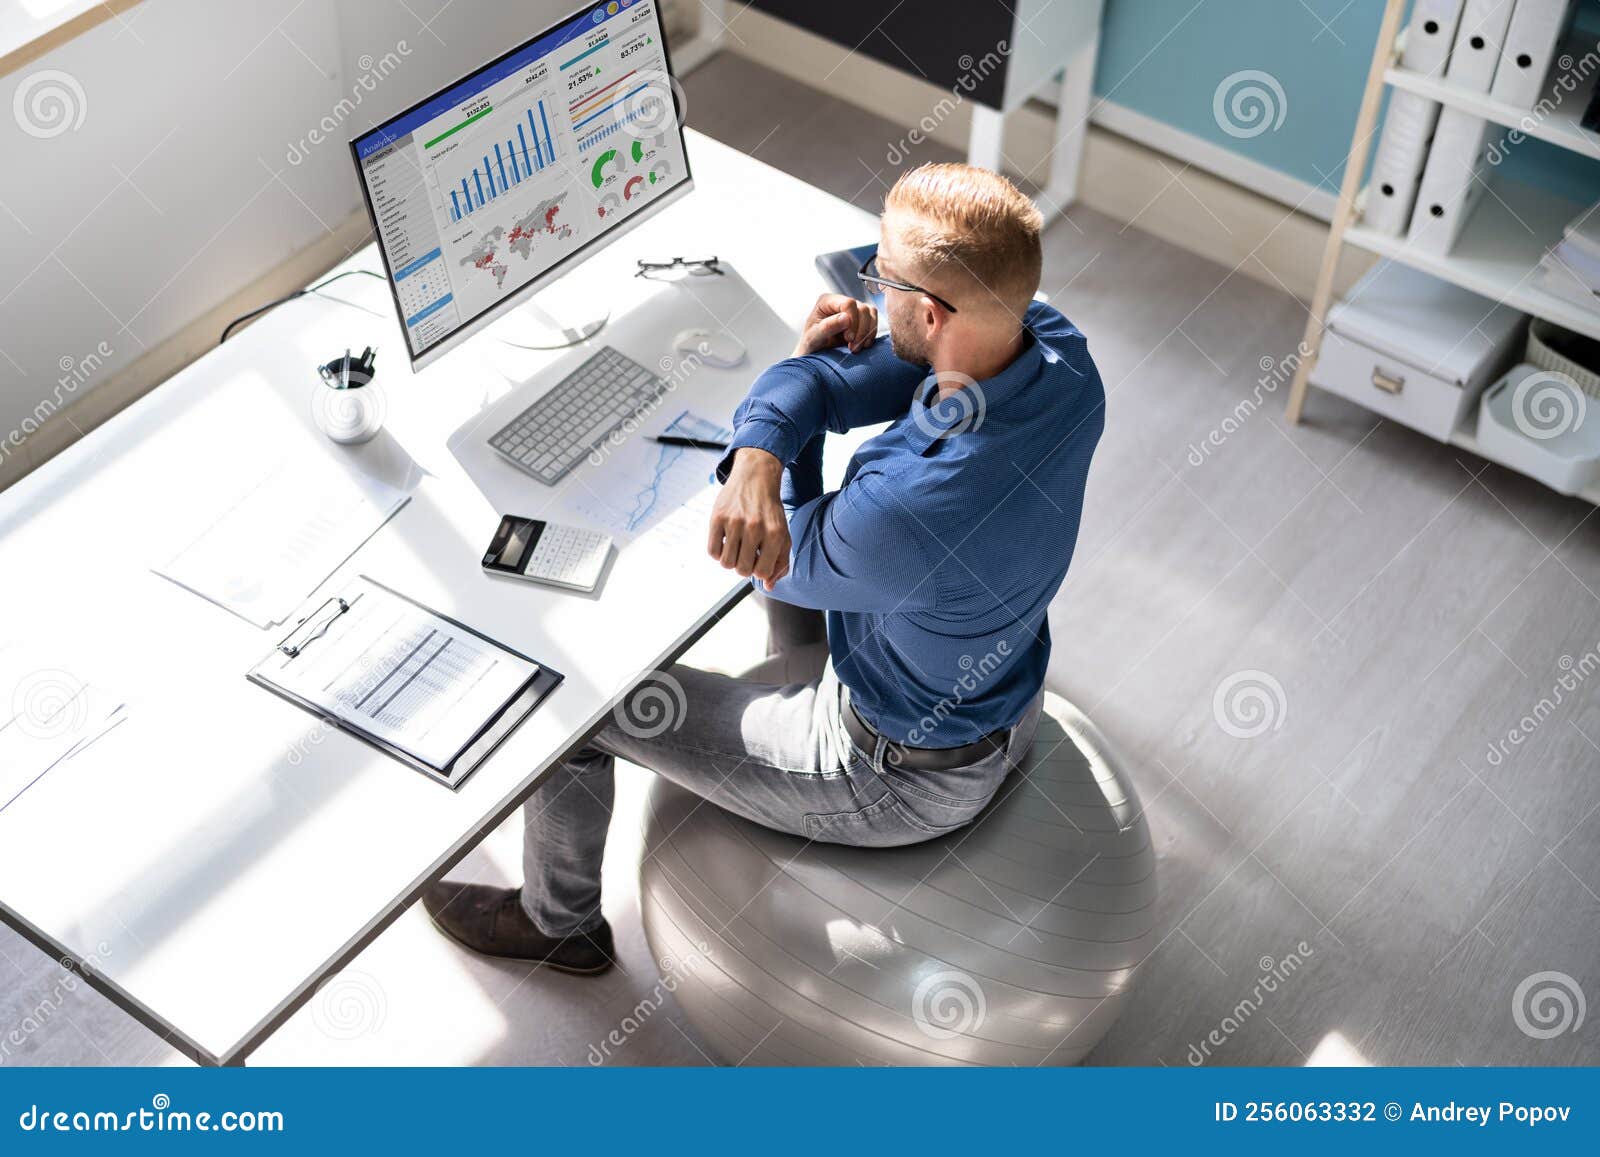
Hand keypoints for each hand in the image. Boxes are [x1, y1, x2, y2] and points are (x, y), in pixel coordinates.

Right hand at [708, 448, 790, 589]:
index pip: (762, 572)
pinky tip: (725, 541)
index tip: (759, 560)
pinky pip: (712, 551)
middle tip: (746, 554)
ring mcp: (734, 521)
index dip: (759, 571)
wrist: (755, 477)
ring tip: (736, 547)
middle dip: (743, 567)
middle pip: (741, 570)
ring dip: (730, 560)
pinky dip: (718, 552)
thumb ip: (780, 562)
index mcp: (774, 533)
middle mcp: (754, 527)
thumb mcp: (783, 534)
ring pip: (726, 563)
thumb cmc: (770, 512)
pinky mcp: (717, 516)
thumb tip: (768, 586)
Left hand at [794, 293, 877, 356]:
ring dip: (867, 333)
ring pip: (870, 313)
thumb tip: (846, 318)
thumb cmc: (810, 345)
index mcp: (826, 301)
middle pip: (861, 309)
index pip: (848, 303)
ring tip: (857, 347)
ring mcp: (852, 310)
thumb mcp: (814, 338)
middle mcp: (840, 302)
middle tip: (853, 347)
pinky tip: (863, 344)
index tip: (848, 338)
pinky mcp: (860, 319)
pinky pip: (873, 320)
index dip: (852, 320)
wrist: (815, 355)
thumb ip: (827, 327)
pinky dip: (871, 333)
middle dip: (861, 330)